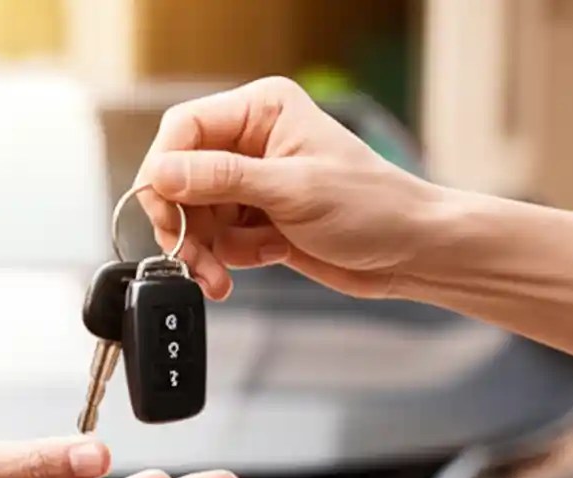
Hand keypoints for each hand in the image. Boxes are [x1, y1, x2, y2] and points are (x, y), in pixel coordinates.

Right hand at [134, 76, 448, 299]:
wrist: (410, 252)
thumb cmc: (373, 207)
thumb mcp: (294, 190)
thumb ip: (223, 180)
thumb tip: (162, 172)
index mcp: (263, 111)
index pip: (185, 128)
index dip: (166, 170)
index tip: (165, 209)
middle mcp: (251, 141)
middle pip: (179, 177)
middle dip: (185, 222)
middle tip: (194, 256)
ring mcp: (251, 182)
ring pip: (192, 214)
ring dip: (206, 249)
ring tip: (229, 270)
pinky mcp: (255, 218)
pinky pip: (214, 239)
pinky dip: (228, 258)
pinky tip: (266, 257)